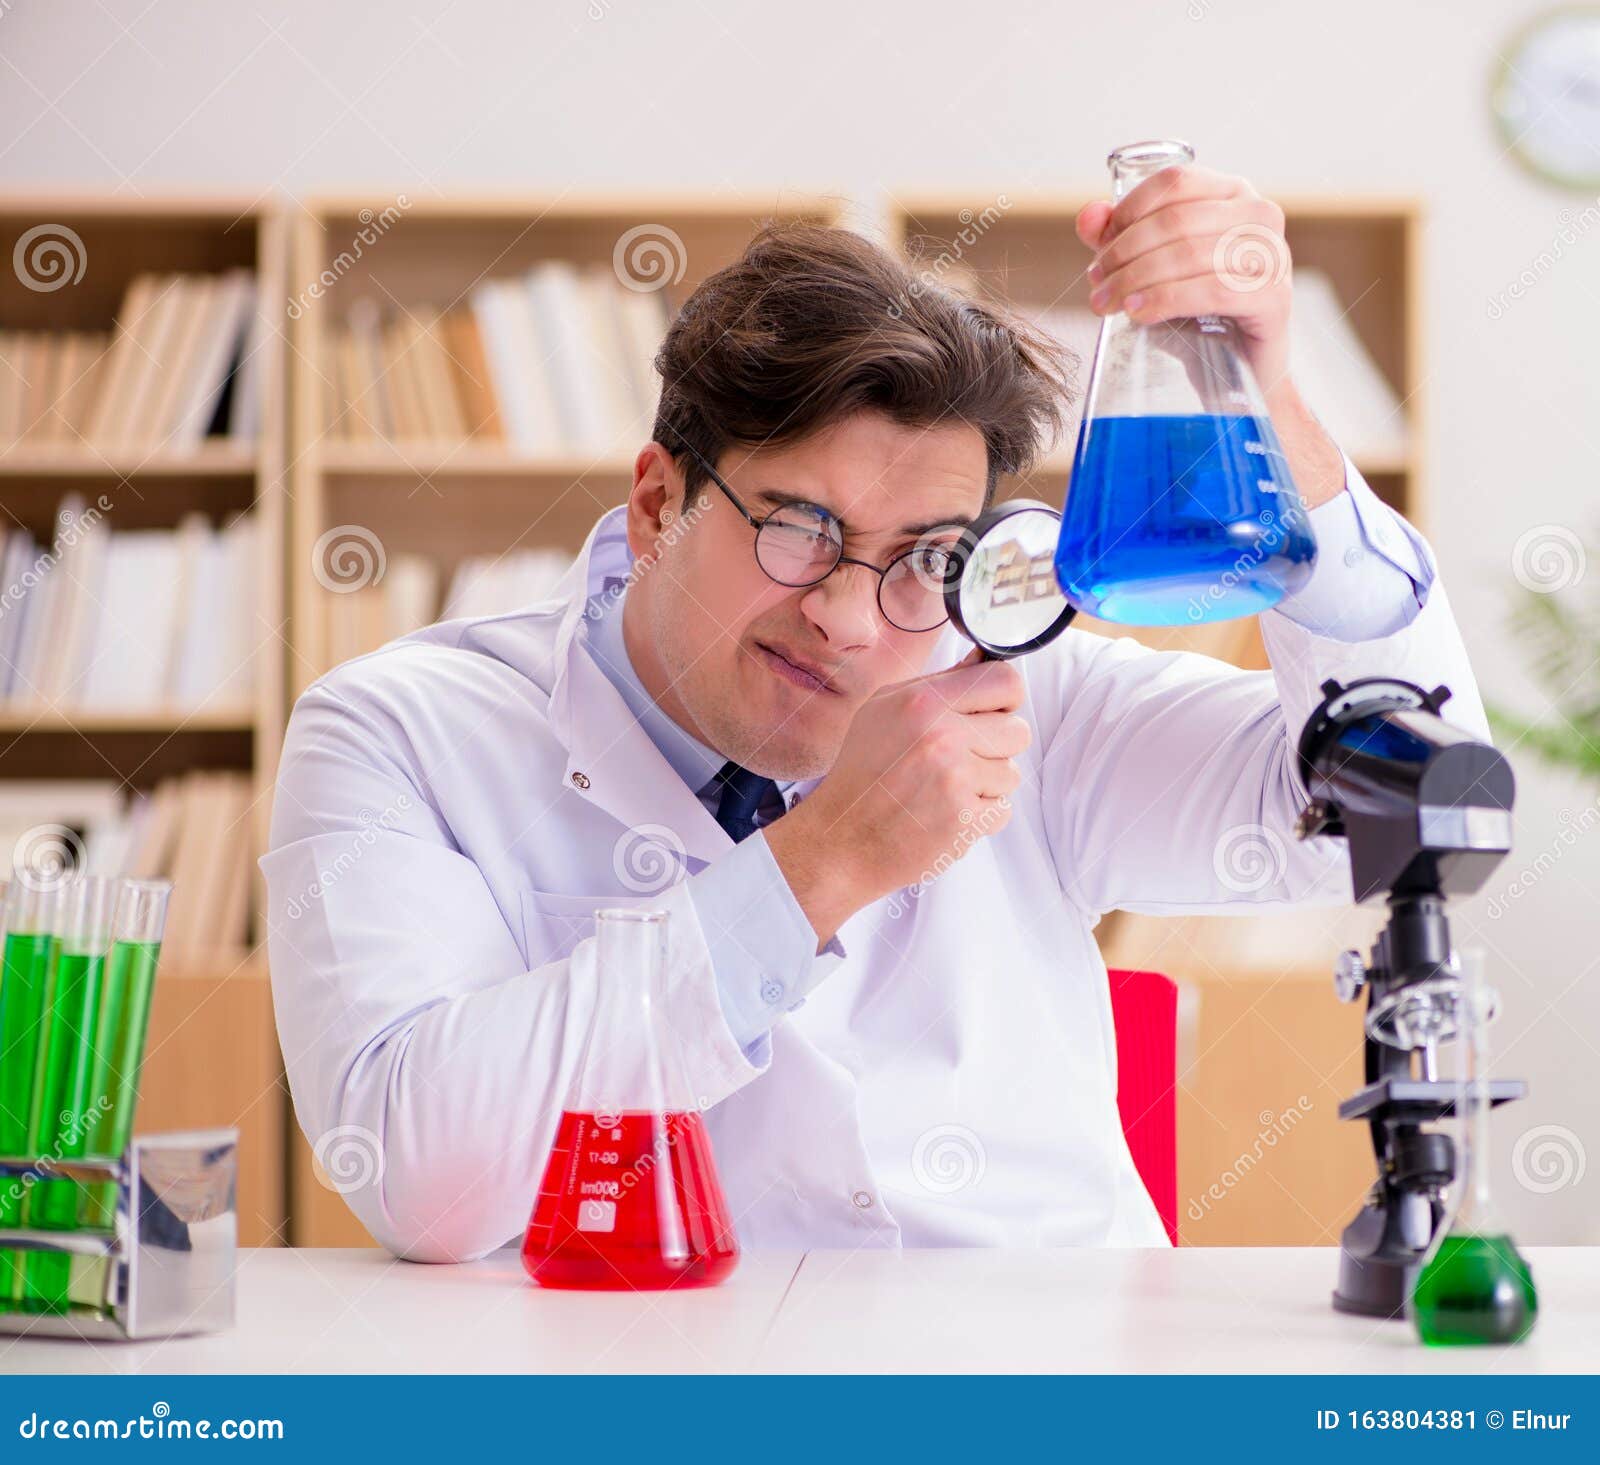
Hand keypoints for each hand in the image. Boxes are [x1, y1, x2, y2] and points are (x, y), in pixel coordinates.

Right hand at [763, 646, 1030, 946]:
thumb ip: (937, 684)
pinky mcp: (964, 820)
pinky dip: (979, 816)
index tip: (994, 713)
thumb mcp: (883, 710)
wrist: (841, 838)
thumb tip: (981, 661)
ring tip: (945, 789)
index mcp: (924, 701)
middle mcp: (942, 736)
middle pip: (1018, 731)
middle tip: (963, 758)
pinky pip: (1002, 810)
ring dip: (986, 784)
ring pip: (1011, 773)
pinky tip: (945, 814)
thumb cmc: (861, 773)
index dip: (1006, 699)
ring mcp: (955, 780)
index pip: (1006, 682)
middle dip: (997, 746)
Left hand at [1077, 164, 1293, 393]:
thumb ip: (1119, 238)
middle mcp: (1259, 214)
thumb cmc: (1195, 314)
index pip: (1174, 181)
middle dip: (1125, 252)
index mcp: (1231, 194)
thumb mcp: (1152, 271)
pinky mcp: (1274, 297)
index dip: (1128, 211)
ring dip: (1136, 279)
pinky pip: (1213, 291)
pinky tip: (1138, 313)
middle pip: (1177, 220)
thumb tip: (1088, 216)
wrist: (1239, 371)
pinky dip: (1167, 300)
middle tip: (1096, 283)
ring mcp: (1273, 254)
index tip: (1099, 247)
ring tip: (1107, 303)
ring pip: (1190, 253)